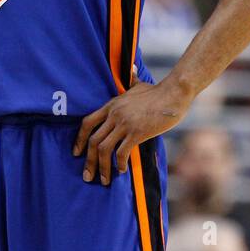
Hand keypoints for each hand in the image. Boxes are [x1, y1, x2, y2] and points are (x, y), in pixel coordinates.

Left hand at [72, 77, 191, 184]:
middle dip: (88, 161)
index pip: (87, 123)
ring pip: (104, 149)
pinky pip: (122, 152)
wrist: (173, 93)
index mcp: (111, 105)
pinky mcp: (137, 132)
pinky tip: (121, 171)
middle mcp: (114, 114)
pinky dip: (119, 164)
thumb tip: (131, 69)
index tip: (76, 153)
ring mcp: (125, 123)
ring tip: (103, 180)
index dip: (79, 140)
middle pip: (93, 140)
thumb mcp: (139, 84)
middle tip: (87, 176)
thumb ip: (132, 80)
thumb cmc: (158, 91)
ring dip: (102, 167)